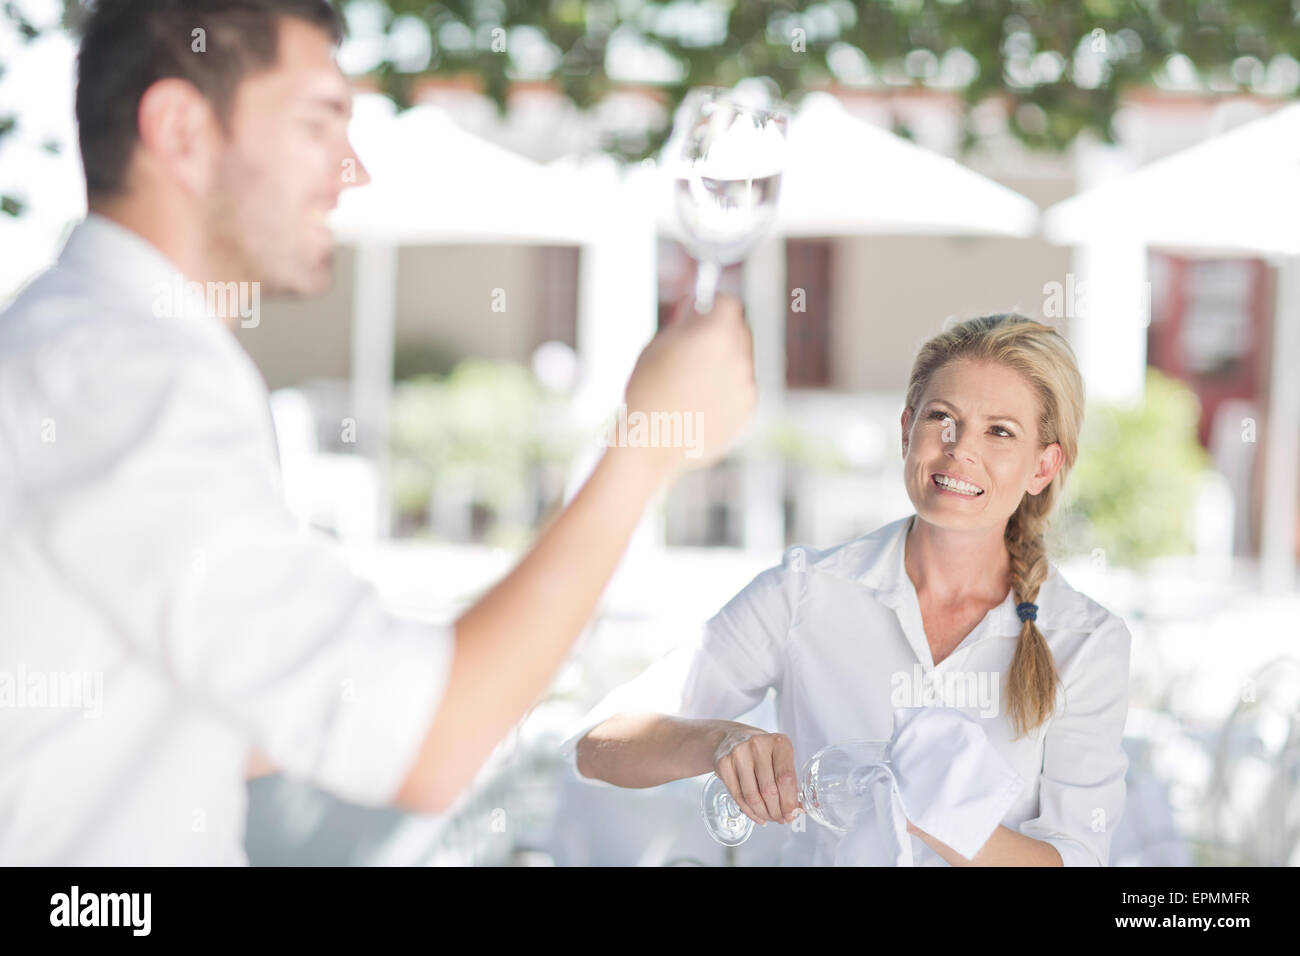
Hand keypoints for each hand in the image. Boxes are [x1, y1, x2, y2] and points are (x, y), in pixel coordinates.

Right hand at [618, 292, 755, 480]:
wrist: (651, 443)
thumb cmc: (647, 390)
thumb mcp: (656, 345)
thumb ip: (683, 321)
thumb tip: (695, 304)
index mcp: (715, 332)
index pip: (729, 303)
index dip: (714, 306)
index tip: (702, 313)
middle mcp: (739, 356)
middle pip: (740, 330)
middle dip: (722, 332)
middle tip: (696, 346)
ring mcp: (747, 384)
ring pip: (742, 361)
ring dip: (724, 362)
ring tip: (691, 382)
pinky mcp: (748, 410)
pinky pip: (741, 388)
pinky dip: (726, 390)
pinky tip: (699, 403)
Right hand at [712, 726, 801, 825]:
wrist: (731, 738)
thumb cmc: (761, 751)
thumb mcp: (780, 757)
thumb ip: (790, 781)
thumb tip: (797, 810)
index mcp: (778, 743)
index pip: (786, 778)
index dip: (789, 801)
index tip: (792, 814)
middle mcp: (757, 745)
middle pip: (769, 790)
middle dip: (776, 811)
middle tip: (781, 819)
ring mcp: (738, 754)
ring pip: (752, 796)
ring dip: (763, 813)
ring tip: (769, 818)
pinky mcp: (723, 765)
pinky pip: (738, 796)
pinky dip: (749, 811)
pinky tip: (757, 815)